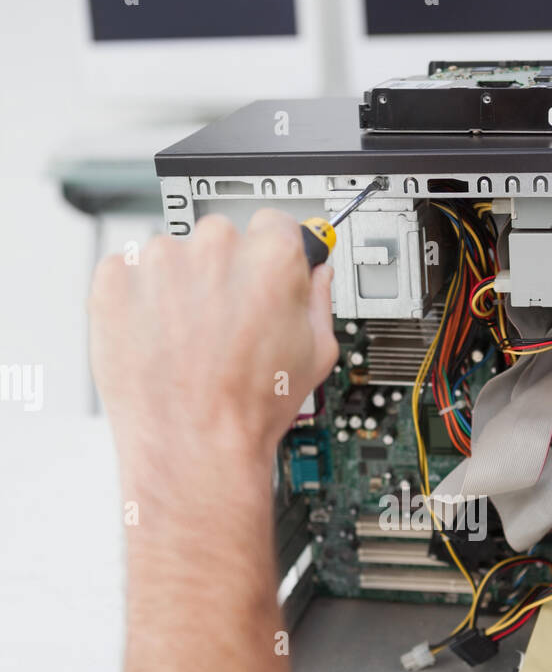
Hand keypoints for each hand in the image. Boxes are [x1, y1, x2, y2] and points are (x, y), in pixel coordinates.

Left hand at [89, 210, 337, 488]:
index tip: (260, 272)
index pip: (272, 224)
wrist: (193, 447)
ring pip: (170, 256)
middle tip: (221, 323)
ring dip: (176, 287)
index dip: (269, 253)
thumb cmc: (251, 410)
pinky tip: (156, 339)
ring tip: (185, 340)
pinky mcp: (114, 282)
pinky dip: (136, 300)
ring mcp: (160, 263)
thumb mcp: (315, 356)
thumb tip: (317, 277)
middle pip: (219, 238)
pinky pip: (125, 273)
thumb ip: (318, 301)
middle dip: (220, 273)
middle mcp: (214, 248)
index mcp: (270, 257)